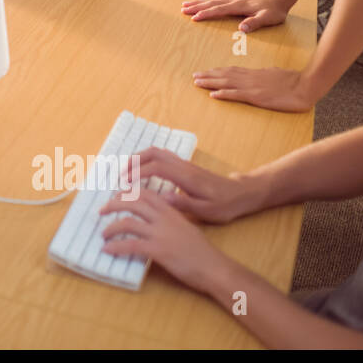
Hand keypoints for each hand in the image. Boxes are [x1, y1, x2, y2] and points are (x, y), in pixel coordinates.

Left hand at [99, 189, 231, 292]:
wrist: (215, 268)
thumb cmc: (202, 252)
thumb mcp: (185, 228)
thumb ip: (169, 220)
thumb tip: (151, 220)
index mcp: (171, 211)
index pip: (145, 193)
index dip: (128, 192)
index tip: (116, 196)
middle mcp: (164, 218)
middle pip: (132, 202)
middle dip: (113, 204)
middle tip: (102, 211)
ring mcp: (161, 234)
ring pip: (127, 222)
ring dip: (111, 228)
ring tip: (103, 234)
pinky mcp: (159, 250)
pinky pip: (130, 245)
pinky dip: (115, 246)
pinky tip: (108, 250)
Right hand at [122, 147, 262, 223]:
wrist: (241, 193)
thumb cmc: (225, 205)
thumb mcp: (207, 211)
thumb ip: (184, 204)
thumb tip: (160, 198)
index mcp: (187, 177)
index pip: (157, 167)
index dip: (138, 173)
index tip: (126, 183)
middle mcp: (183, 166)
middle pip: (153, 153)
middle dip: (134, 162)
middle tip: (121, 177)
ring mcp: (184, 163)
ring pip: (157, 152)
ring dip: (139, 158)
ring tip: (127, 173)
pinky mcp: (184, 165)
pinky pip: (161, 155)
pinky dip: (147, 159)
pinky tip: (142, 170)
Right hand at [180, 0, 287, 32]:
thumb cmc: (274, 11)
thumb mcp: (268, 19)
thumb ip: (255, 23)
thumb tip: (241, 29)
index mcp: (238, 6)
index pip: (218, 10)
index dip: (205, 14)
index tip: (194, 18)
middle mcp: (233, 1)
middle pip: (211, 3)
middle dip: (196, 6)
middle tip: (182, 9)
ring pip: (212, 0)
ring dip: (198, 2)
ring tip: (185, 4)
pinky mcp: (235, 0)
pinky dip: (206, 0)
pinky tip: (202, 0)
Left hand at [192, 66, 314, 111]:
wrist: (305, 85)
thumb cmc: (293, 80)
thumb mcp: (276, 74)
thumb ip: (265, 75)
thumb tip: (261, 75)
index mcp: (255, 73)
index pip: (231, 71)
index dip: (217, 72)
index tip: (206, 72)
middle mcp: (250, 78)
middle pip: (224, 76)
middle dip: (208, 76)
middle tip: (194, 76)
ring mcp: (252, 87)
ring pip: (226, 83)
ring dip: (210, 83)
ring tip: (197, 83)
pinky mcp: (256, 96)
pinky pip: (236, 95)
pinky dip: (223, 94)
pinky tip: (213, 95)